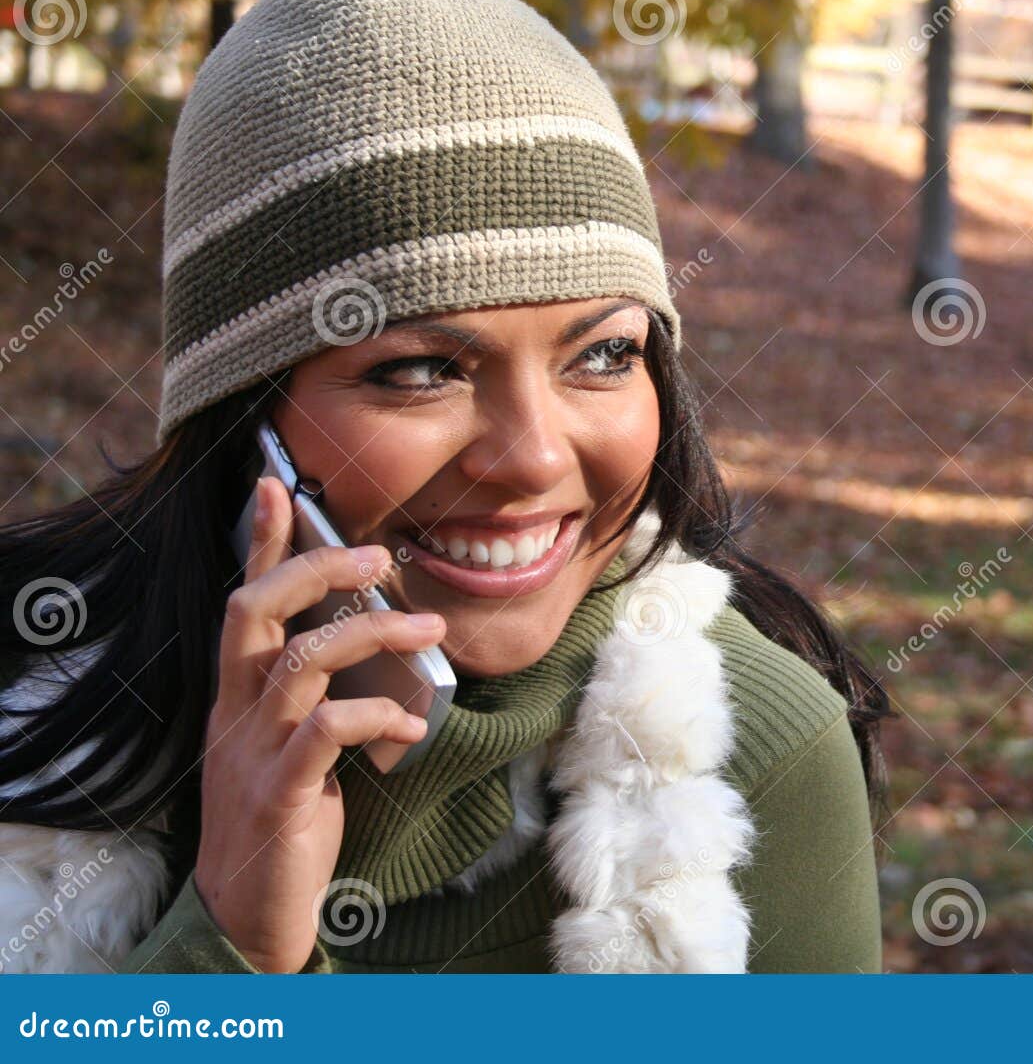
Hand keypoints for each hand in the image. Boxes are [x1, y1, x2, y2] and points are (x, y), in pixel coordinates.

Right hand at [192, 476, 446, 971]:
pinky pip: (325, 733)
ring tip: (430, 629)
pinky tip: (409, 724)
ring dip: (370, 634)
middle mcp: (237, 713)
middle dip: (315, 570)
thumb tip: (387, 642)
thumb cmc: (285, 815)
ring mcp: (253, 752)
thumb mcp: (297, 741)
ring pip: (299, 663)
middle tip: (377, 554)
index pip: (245, 603)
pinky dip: (375, 716)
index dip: (260, 543)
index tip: (278, 485)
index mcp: (240, 695)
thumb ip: (325, 692)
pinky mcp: (279, 795)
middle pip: (254, 613)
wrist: (250, 912)